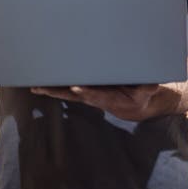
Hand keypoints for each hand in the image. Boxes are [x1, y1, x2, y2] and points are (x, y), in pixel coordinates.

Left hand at [31, 85, 160, 120]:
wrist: (143, 104)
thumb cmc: (146, 94)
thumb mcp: (151, 90)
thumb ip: (149, 88)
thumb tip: (150, 84)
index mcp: (115, 101)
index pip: (100, 96)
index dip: (89, 92)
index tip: (76, 88)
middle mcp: (100, 100)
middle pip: (78, 96)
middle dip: (60, 92)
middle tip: (43, 87)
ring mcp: (94, 97)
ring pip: (71, 94)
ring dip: (54, 91)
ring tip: (36, 86)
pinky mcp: (90, 92)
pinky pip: (72, 91)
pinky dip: (58, 89)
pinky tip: (42, 86)